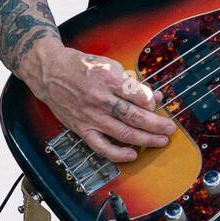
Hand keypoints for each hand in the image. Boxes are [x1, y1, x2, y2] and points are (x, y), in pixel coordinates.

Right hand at [26, 41, 175, 163]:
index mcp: (108, 80)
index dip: (152, 102)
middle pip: (134, 116)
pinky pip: (101, 146)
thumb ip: (131, 82)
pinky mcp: (81, 128)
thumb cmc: (82, 66)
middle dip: (156, 124)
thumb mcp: (109, 65)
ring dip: (145, 139)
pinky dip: (118, 153)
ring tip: (161, 141)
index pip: (138, 96)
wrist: (49, 73)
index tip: (157, 104)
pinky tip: (133, 154)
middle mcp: (100, 99)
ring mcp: (90, 116)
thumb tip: (153, 96)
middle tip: (170, 129)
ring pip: (123, 132)